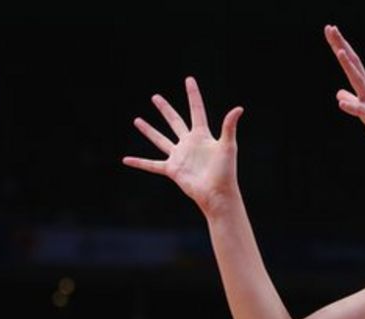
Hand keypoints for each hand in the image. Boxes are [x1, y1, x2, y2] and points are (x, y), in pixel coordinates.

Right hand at [123, 77, 243, 214]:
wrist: (217, 193)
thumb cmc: (226, 171)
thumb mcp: (228, 146)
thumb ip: (229, 126)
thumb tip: (238, 108)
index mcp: (202, 135)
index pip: (196, 110)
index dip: (193, 95)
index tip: (189, 79)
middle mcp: (189, 143)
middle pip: (174, 121)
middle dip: (165, 109)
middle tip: (155, 97)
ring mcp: (179, 156)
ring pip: (160, 140)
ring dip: (149, 130)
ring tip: (137, 120)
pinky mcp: (172, 169)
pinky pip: (152, 164)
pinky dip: (139, 162)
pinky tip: (126, 159)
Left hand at [325, 25, 364, 152]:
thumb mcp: (364, 109)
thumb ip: (352, 100)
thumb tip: (339, 95)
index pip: (350, 62)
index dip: (339, 46)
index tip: (330, 30)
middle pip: (352, 63)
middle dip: (340, 45)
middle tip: (330, 28)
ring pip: (358, 81)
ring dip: (349, 67)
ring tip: (340, 52)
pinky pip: (361, 110)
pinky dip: (352, 106)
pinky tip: (341, 103)